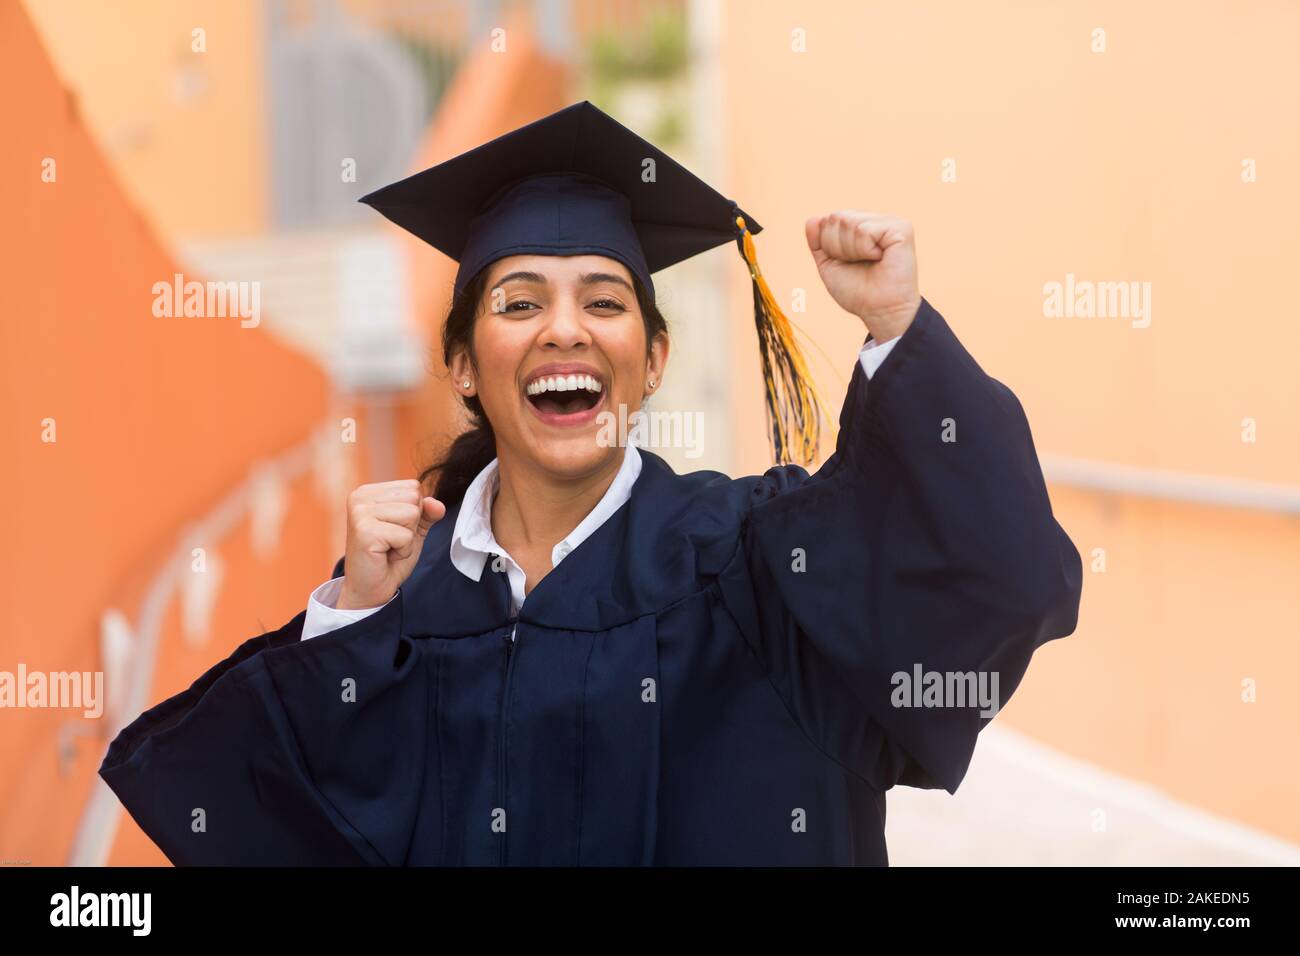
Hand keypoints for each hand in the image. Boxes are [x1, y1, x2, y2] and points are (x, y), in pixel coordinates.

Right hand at [338, 480, 445, 609]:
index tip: (393, 530)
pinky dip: (403, 549)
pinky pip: (406, 535)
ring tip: (389, 547)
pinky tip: (386, 555)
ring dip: (407, 537)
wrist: (370, 588)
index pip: (413, 487)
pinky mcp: (365, 532)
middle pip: (414, 497)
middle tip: (391, 541)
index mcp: (368, 492)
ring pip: (411, 514)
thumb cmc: (389, 557)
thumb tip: (437, 504)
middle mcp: (360, 497)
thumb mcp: (413, 530)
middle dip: (411, 524)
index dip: (414, 513)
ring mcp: (360, 513)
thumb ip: (426, 513)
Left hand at [805, 211, 920, 342]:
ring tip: (870, 262)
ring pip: (849, 222)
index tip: (846, 263)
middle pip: (836, 217)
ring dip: (852, 250)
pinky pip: (865, 230)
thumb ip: (818, 242)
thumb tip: (813, 219)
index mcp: (860, 225)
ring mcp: (889, 222)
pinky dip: (865, 250)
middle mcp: (875, 219)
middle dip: (838, 247)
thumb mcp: (829, 265)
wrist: (880, 311)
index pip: (828, 220)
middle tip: (858, 263)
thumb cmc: (858, 291)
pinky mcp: (901, 228)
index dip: (828, 245)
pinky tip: (879, 258)